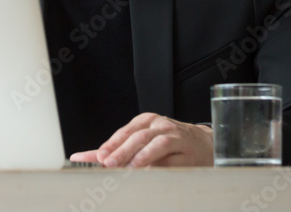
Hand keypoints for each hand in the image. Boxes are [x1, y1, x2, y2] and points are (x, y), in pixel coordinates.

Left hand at [68, 113, 213, 167]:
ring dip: (140, 155)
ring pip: (155, 143)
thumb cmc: (171, 144)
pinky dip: (159, 163)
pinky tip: (149, 170)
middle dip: (121, 150)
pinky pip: (172, 157)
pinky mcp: (188, 150)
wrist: (206, 144)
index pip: (125, 131)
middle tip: (108, 163)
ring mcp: (175, 136)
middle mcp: (160, 125)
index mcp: (147, 121)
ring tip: (128, 167)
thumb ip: (116, 150)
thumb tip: (84, 157)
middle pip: (138, 136)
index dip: (111, 143)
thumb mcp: (143, 142)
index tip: (98, 156)